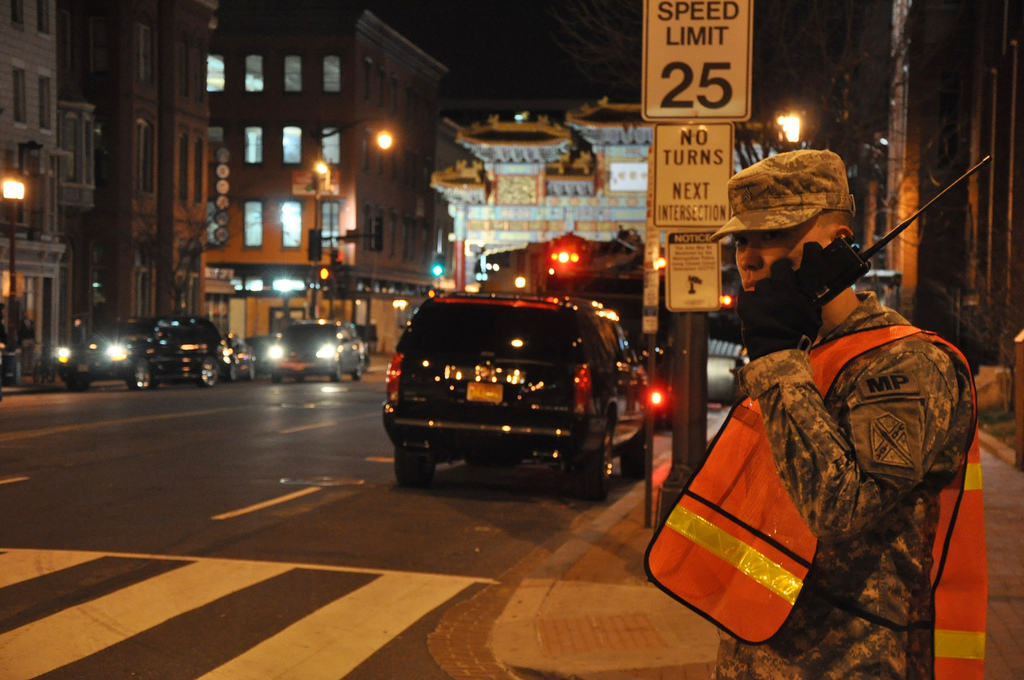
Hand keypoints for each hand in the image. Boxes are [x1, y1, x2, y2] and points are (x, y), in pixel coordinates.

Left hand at [737, 243, 823, 359]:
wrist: (778, 354)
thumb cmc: (798, 338)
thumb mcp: (811, 318)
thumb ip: (808, 301)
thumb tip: (808, 290)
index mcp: (801, 295)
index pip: (810, 267)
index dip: (811, 253)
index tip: (810, 247)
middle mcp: (783, 292)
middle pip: (779, 268)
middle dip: (780, 270)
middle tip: (779, 277)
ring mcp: (764, 297)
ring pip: (762, 284)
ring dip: (764, 292)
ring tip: (766, 304)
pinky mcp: (747, 304)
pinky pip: (747, 295)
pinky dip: (749, 301)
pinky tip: (753, 309)